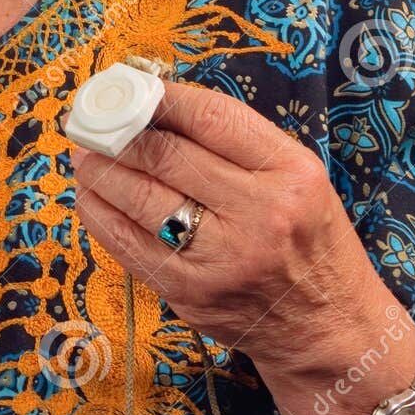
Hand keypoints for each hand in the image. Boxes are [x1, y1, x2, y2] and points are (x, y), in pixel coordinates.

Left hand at [69, 76, 403, 383]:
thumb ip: (236, 143)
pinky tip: (90, 196)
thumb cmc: (308, 239)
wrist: (328, 328)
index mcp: (290, 172)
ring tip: (85, 154)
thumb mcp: (297, 178)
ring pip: (138, 197)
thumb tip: (157, 104)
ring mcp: (221, 258)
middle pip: (165, 155)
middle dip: (116, 131)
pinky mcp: (189, 293)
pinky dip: (99, 214)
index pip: (211, 118)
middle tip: (91, 119)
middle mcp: (259, 213)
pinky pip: (127, 244)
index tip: (128, 86)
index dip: (159, 97)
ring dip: (99, 170)